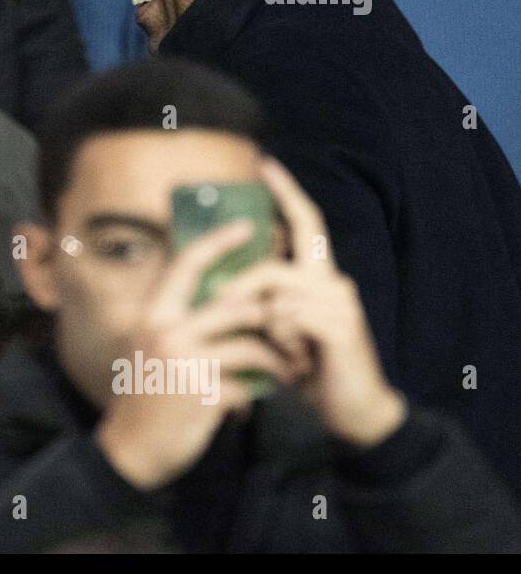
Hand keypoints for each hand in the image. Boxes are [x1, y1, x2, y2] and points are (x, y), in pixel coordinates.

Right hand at [95, 220, 294, 489]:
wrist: (129, 450)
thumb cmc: (142, 398)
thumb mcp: (148, 350)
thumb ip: (175, 324)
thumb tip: (213, 298)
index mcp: (152, 315)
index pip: (186, 264)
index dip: (218, 241)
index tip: (247, 226)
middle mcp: (166, 332)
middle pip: (235, 306)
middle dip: (270, 317)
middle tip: (291, 328)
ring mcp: (185, 363)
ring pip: (251, 344)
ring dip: (276, 358)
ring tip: (288, 367)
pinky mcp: (203, 394)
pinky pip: (248, 384)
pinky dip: (257, 393)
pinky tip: (256, 401)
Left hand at [218, 158, 406, 446]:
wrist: (352, 410)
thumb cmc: (311, 367)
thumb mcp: (281, 328)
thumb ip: (264, 299)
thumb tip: (223, 276)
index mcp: (318, 276)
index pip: (304, 222)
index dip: (286, 191)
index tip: (264, 162)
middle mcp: (334, 280)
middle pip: (283, 254)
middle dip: (251, 270)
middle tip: (221, 296)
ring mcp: (340, 301)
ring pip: (276, 291)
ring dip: (265, 324)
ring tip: (279, 352)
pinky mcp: (341, 326)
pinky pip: (288, 317)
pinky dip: (279, 339)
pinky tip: (294, 361)